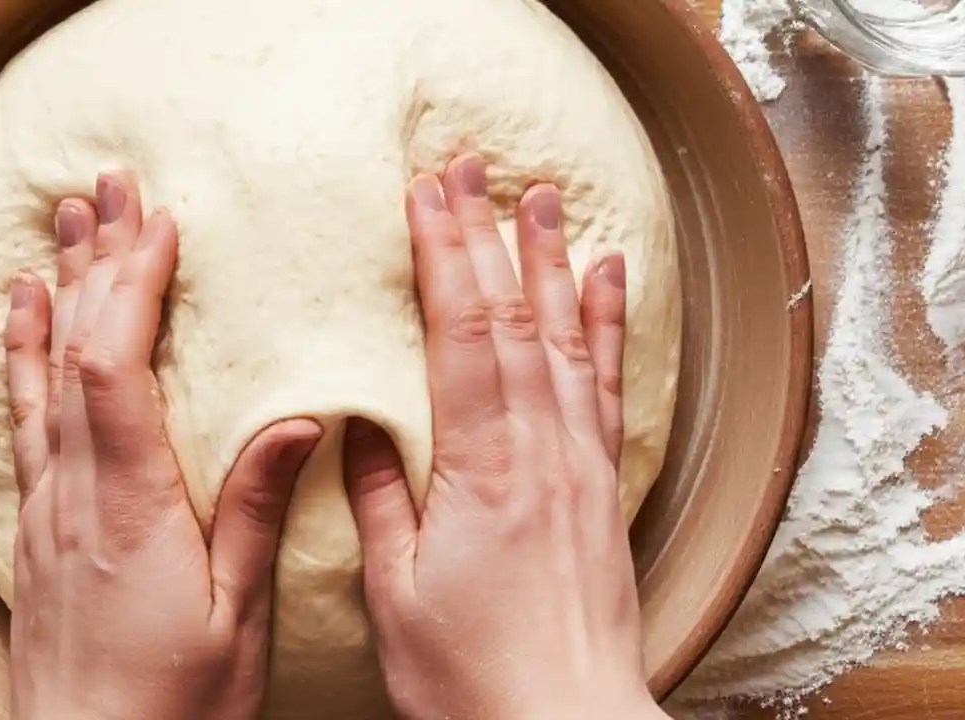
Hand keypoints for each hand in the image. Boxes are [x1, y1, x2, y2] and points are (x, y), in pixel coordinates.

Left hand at [4, 172, 321, 719]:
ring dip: (55, 294)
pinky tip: (22, 320)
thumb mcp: (235, 618)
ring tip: (61, 225)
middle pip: (72, 354)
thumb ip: (255, 513)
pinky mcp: (36, 529)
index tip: (160, 226)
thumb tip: (297, 421)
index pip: (115, 370)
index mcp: (128, 509)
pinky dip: (22, 359)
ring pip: (41, 379)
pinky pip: (23, 421)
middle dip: (94, 263)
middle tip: (107, 187)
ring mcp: (46, 509)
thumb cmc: (170, 707)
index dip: (132, 288)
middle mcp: (73, 495)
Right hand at [343, 155, 666, 718]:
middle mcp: (541, 450)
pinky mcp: (600, 486)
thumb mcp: (397, 592)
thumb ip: (378, 500)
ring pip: (567, 338)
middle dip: (488, 235)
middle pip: (515, 317)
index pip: (463, 334)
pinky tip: (607, 279)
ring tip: (541, 196)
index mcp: (483, 468)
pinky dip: (608, 323)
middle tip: (472, 167)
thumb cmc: (472, 675)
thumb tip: (357, 424)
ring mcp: (579, 464)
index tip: (424, 195)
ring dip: (551, 260)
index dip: (444, 257)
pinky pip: (606, 385)